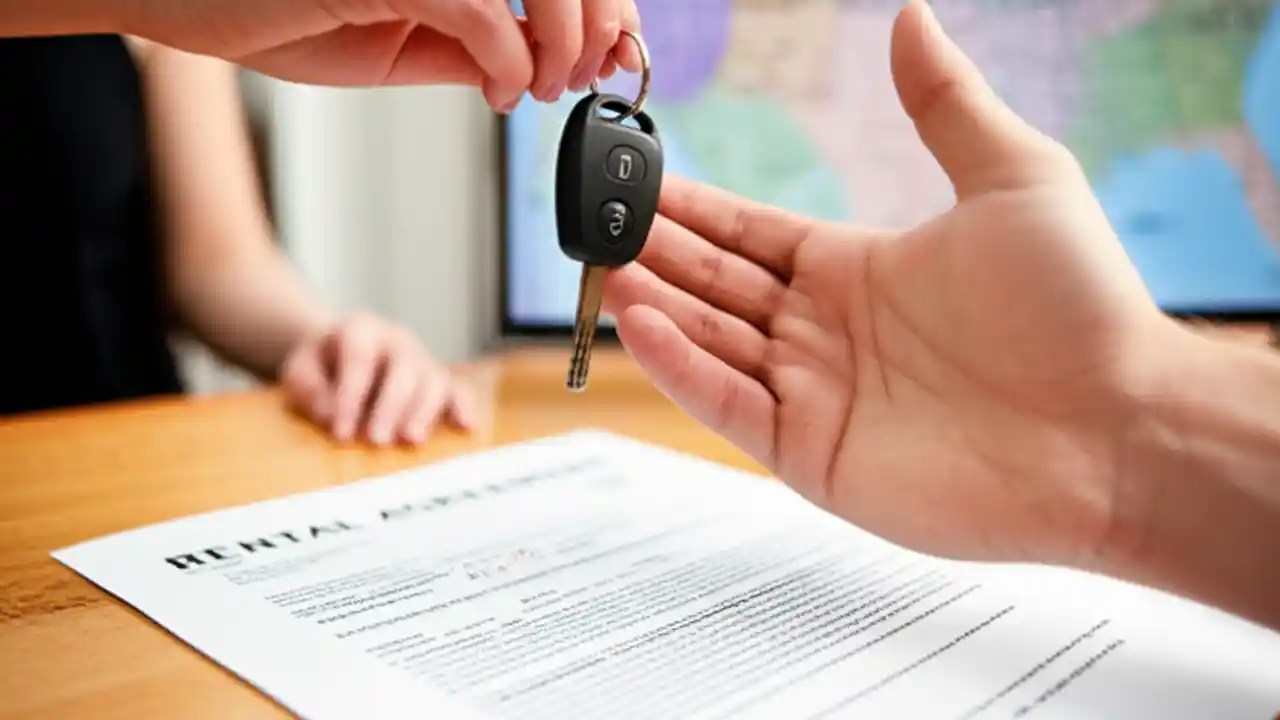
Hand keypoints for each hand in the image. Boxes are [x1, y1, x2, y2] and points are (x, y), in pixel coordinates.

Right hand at [124, 0, 641, 109]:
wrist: (181, 0)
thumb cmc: (273, 10)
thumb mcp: (398, 41)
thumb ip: (467, 43)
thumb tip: (533, 66)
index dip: (603, 4)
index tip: (608, 56)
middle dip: (597, 23)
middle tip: (578, 78)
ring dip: (563, 38)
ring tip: (542, 85)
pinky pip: (480, 6)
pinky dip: (507, 58)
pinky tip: (497, 89)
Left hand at [279, 313, 476, 445]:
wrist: (344, 351)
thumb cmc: (321, 364)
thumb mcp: (300, 369)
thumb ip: (309, 388)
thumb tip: (331, 413)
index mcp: (361, 329)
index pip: (359, 358)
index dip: (351, 395)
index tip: (341, 432)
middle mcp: (397, 339)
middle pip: (404, 368)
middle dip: (391, 407)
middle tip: (377, 440)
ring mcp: (422, 357)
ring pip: (434, 380)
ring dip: (424, 412)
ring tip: (411, 440)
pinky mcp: (438, 378)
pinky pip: (458, 389)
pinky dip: (464, 406)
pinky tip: (466, 425)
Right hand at [603, 0, 1178, 567]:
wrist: (1119, 430)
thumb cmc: (1078, 307)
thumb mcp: (1013, 176)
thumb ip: (944, 102)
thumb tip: (911, 16)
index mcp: (856, 270)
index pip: (749, 235)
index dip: (693, 209)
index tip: (639, 180)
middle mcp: (824, 333)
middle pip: (716, 286)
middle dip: (657, 253)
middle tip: (595, 220)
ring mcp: (815, 397)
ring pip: (711, 344)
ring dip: (655, 307)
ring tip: (603, 266)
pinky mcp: (814, 456)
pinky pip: (730, 407)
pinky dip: (682, 370)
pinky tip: (644, 324)